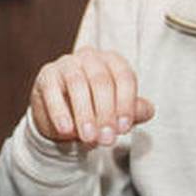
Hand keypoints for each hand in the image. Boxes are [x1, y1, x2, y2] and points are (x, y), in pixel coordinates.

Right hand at [28, 47, 154, 146]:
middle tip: (106, 139)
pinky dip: (59, 111)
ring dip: (84, 113)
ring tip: (88, 137)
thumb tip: (148, 111)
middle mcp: (91, 57)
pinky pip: (52, 91)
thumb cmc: (95, 111)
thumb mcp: (117, 113)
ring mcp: (67, 63)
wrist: (62, 119)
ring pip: (77, 84)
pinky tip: (66, 129)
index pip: (124, 77)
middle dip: (105, 113)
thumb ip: (134, 111)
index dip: (125, 104)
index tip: (123, 128)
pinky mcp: (47, 75)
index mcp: (113, 61)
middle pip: (101, 81)